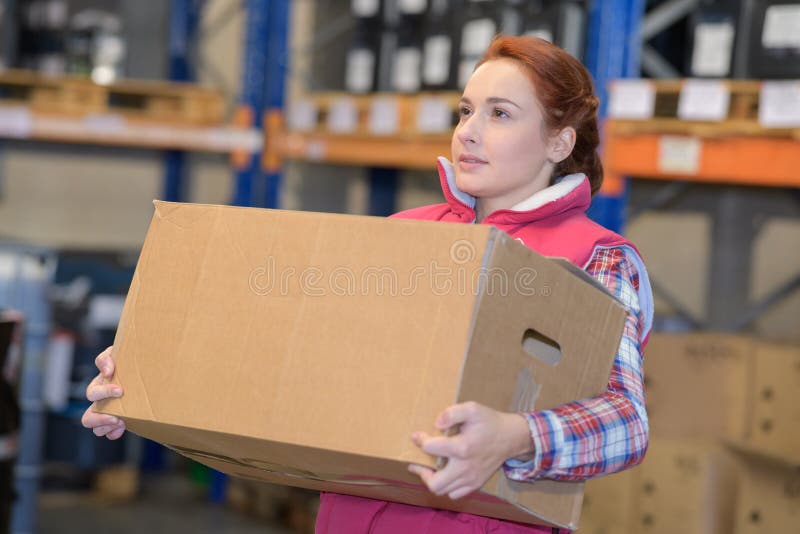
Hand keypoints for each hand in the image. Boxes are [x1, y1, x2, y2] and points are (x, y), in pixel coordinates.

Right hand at [81, 346, 125, 439]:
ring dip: (106, 427)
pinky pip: (109, 433)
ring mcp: (108, 412)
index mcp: (99, 385)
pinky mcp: (118, 420)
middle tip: (117, 417)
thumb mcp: (117, 352)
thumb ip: (107, 358)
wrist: (148, 366)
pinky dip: (114, 433)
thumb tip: (107, 371)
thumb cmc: (129, 358)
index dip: (103, 393)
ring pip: (96, 429)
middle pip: (87, 418)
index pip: (92, 393)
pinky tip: (123, 426)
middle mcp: (101, 401)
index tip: (120, 391)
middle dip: (100, 419)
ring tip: (121, 422)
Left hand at [408, 401, 532, 499]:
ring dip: (432, 479)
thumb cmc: (489, 422)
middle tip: (418, 461)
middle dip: (421, 472)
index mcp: (462, 447)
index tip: (417, 436)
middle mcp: (465, 467)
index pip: (431, 448)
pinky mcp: (475, 484)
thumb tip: (437, 424)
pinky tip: (445, 473)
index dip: (420, 440)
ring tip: (430, 467)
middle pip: (434, 483)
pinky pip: (454, 494)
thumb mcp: (472, 409)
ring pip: (442, 490)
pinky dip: (446, 486)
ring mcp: (470, 479)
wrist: (510, 437)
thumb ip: (453, 413)